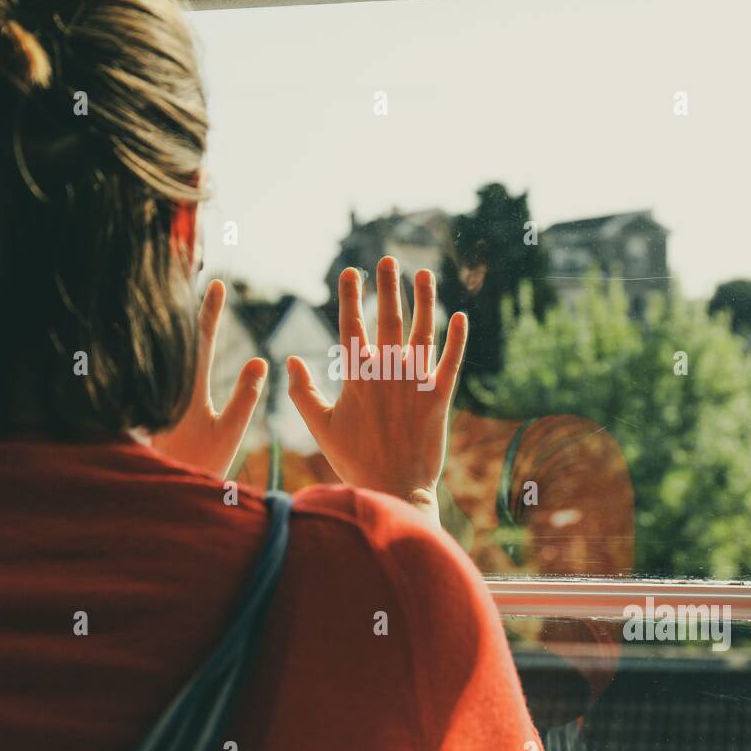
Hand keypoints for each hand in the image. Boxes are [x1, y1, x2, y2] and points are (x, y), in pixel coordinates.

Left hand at [151, 279, 267, 477]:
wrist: (160, 496)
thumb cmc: (198, 466)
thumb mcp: (229, 433)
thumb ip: (245, 396)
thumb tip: (260, 360)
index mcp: (189, 389)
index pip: (200, 340)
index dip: (210, 311)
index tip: (218, 284)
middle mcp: (170, 386)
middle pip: (182, 339)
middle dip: (195, 310)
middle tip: (204, 281)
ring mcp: (160, 395)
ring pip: (171, 354)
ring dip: (181, 329)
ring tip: (190, 305)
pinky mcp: (155, 407)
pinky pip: (165, 371)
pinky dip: (174, 353)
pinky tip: (177, 346)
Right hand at [286, 256, 467, 525]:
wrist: (395, 490)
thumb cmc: (355, 461)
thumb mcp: (320, 427)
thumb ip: (303, 392)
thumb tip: (289, 360)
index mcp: (357, 378)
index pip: (351, 326)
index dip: (350, 296)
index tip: (350, 271)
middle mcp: (387, 373)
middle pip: (388, 319)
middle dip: (387, 286)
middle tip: (388, 259)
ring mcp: (415, 383)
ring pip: (422, 331)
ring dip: (424, 300)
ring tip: (423, 273)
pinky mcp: (440, 397)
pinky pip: (451, 360)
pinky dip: (457, 338)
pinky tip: (460, 315)